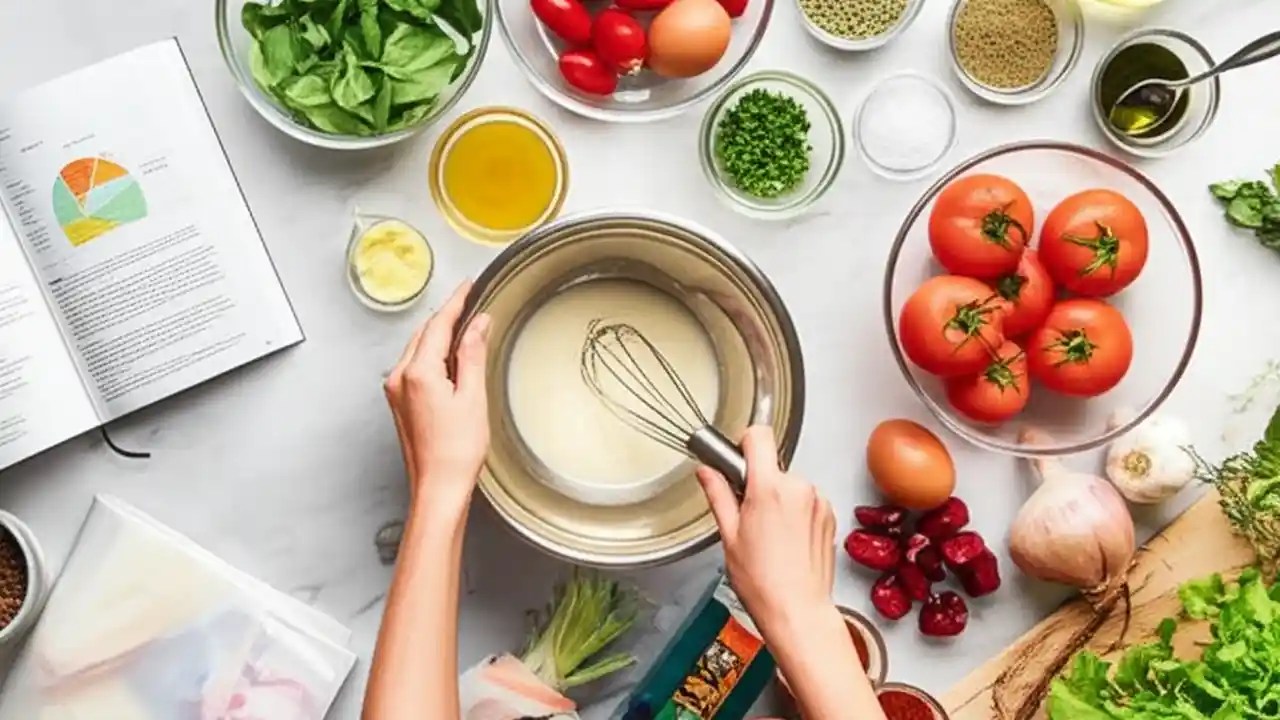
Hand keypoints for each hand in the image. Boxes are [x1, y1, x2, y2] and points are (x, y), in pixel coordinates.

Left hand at [384, 281, 491, 508]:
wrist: (437, 487)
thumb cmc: (455, 452)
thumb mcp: (473, 397)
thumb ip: (472, 354)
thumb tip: (478, 324)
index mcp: (418, 373)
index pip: (438, 325)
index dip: (456, 302)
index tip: (468, 287)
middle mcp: (400, 378)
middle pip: (424, 334)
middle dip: (447, 316)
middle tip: (469, 301)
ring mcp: (396, 391)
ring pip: (418, 349)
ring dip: (439, 335)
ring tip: (464, 326)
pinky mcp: (399, 403)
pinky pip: (415, 366)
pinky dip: (433, 354)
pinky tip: (449, 358)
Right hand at [697, 426, 835, 629]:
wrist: (798, 611)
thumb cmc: (763, 582)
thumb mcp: (729, 536)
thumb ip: (718, 495)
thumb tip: (707, 472)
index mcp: (769, 488)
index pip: (759, 436)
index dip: (744, 443)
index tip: (737, 459)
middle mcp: (799, 488)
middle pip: (773, 466)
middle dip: (759, 483)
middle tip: (749, 515)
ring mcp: (818, 501)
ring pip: (791, 485)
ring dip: (780, 499)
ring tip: (770, 535)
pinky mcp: (830, 515)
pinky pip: (807, 501)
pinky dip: (797, 513)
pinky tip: (787, 541)